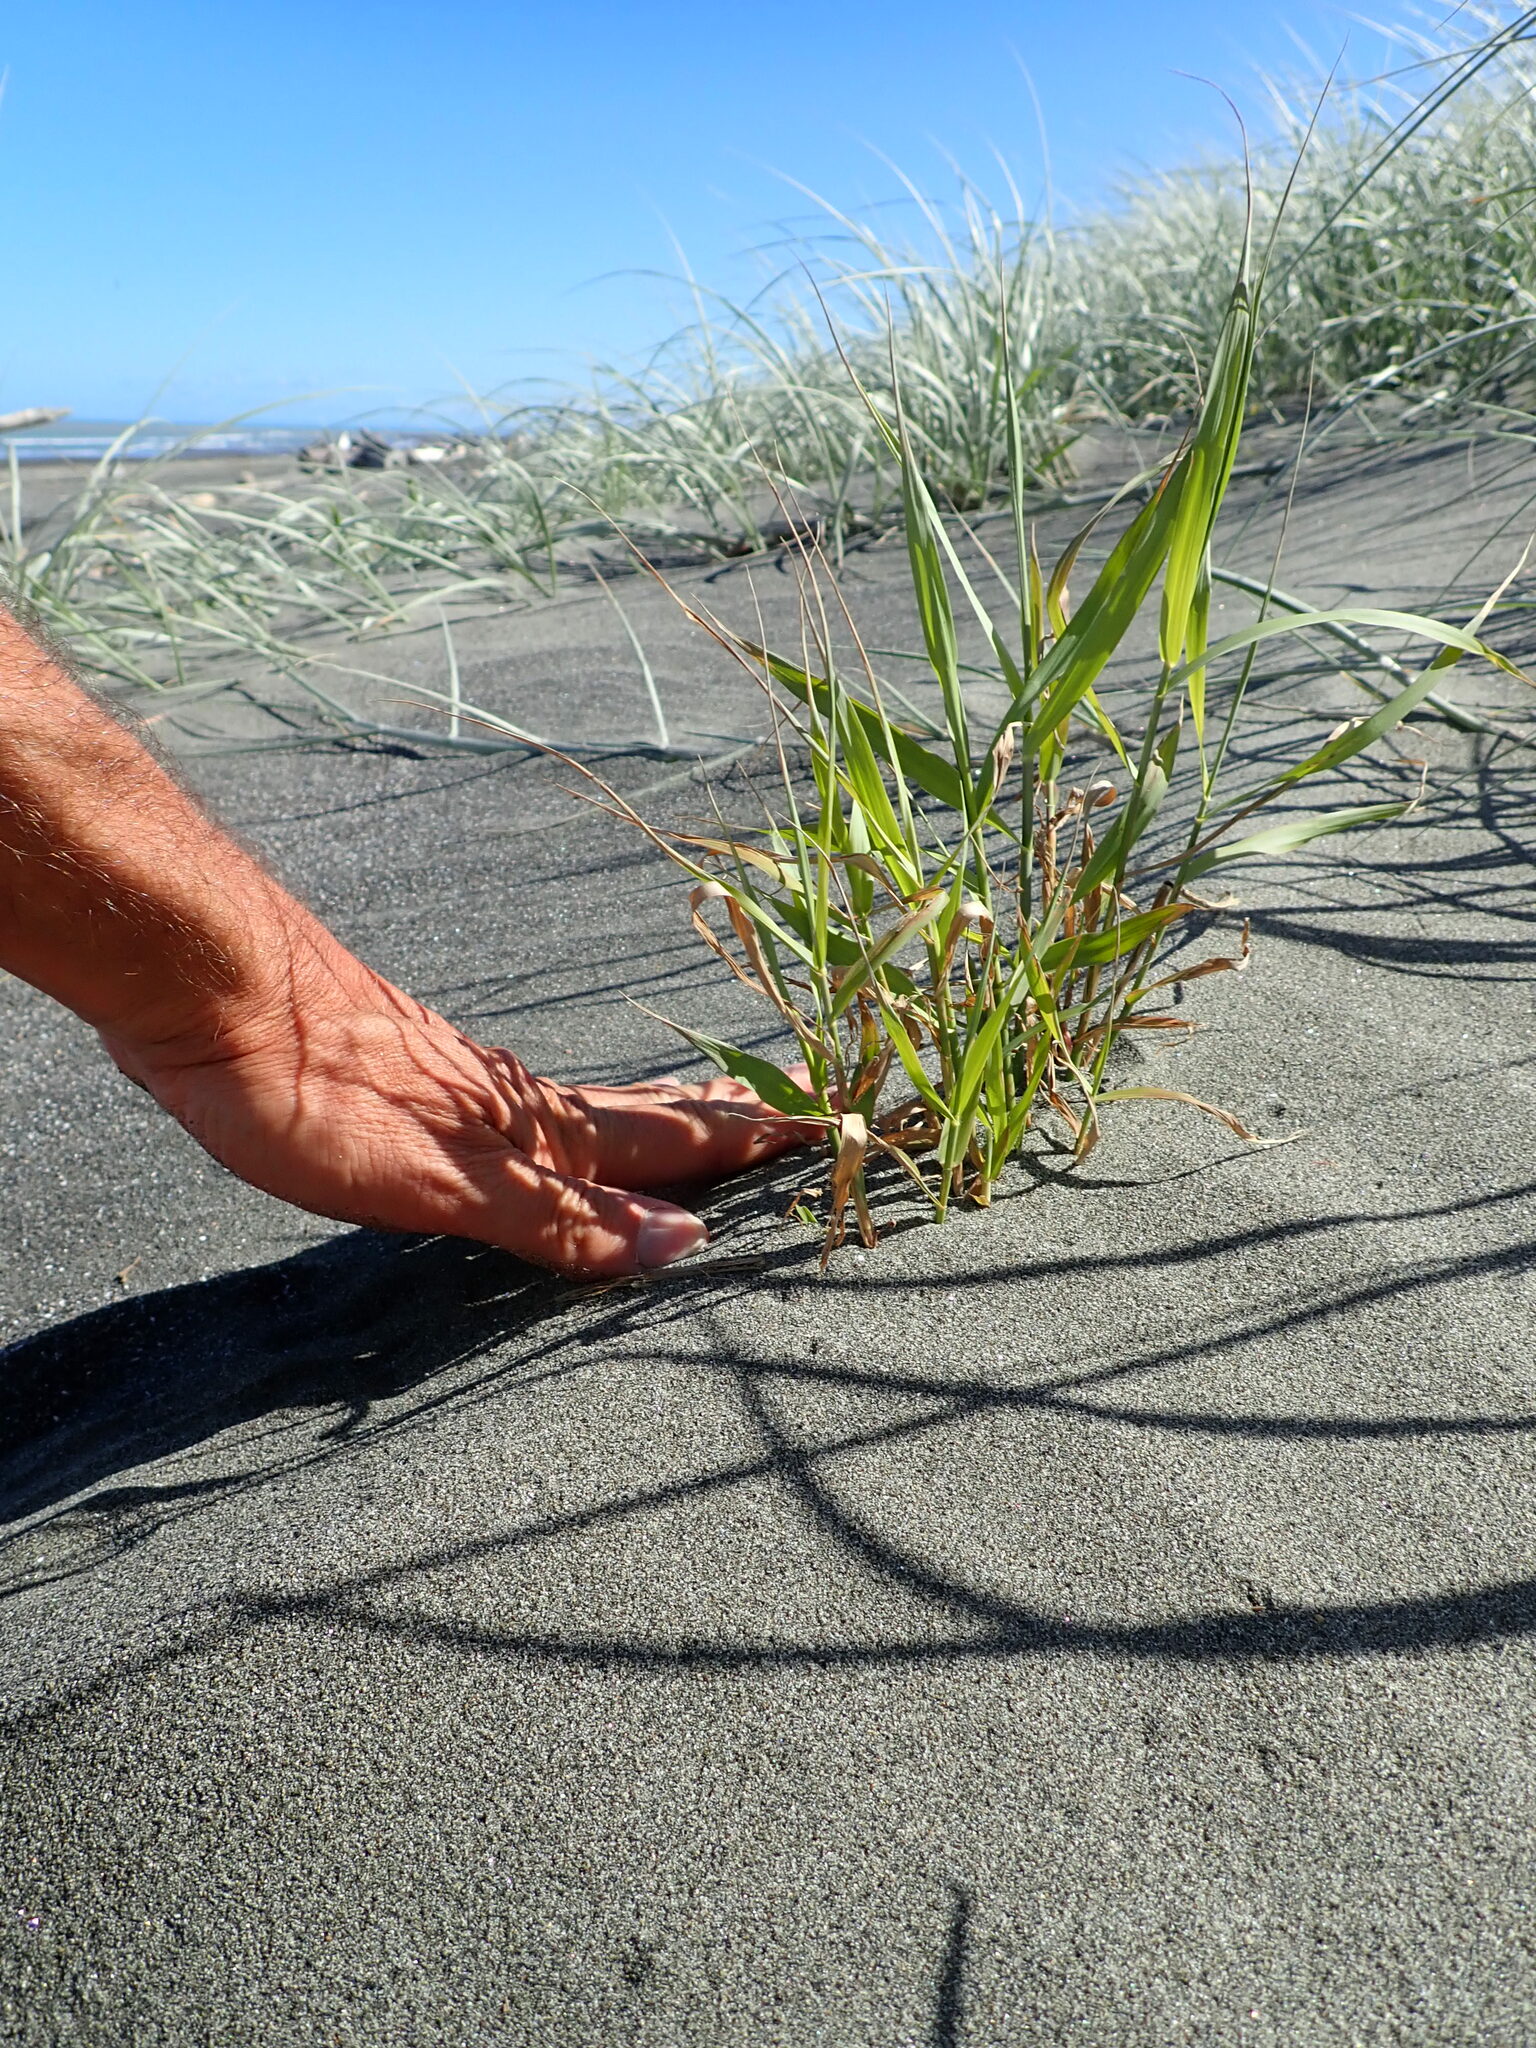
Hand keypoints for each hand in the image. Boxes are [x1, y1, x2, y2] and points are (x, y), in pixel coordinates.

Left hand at [102, 934, 814, 1279]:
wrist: (210, 993)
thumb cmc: (318, 1091)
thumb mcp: (445, 1181)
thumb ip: (561, 1216)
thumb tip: (684, 1242)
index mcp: (537, 1127)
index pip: (670, 1143)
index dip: (745, 1145)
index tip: (822, 1131)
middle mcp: (514, 1099)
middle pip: (638, 1113)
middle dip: (713, 1122)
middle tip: (778, 1111)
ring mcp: (462, 1081)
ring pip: (581, 1103)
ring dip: (647, 1113)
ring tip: (692, 1105)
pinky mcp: (406, 1076)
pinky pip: (521, 1103)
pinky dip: (566, 1115)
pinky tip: (537, 1115)